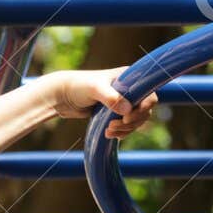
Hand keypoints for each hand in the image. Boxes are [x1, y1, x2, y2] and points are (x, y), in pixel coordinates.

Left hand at [44, 66, 158, 138]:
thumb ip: (111, 98)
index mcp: (130, 78)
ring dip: (126, 130)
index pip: (149, 95)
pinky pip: (126, 126)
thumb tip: (127, 110)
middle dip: (131, 123)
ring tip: (109, 132)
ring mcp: (124, 102)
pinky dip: (122, 132)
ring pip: (136, 121)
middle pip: (144, 111)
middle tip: (113, 127)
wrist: (63, 95)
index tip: (126, 118)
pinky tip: (111, 135)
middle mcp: (130, 89)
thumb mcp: (95, 89)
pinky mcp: (115, 113)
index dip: (143, 108)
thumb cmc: (79, 86)